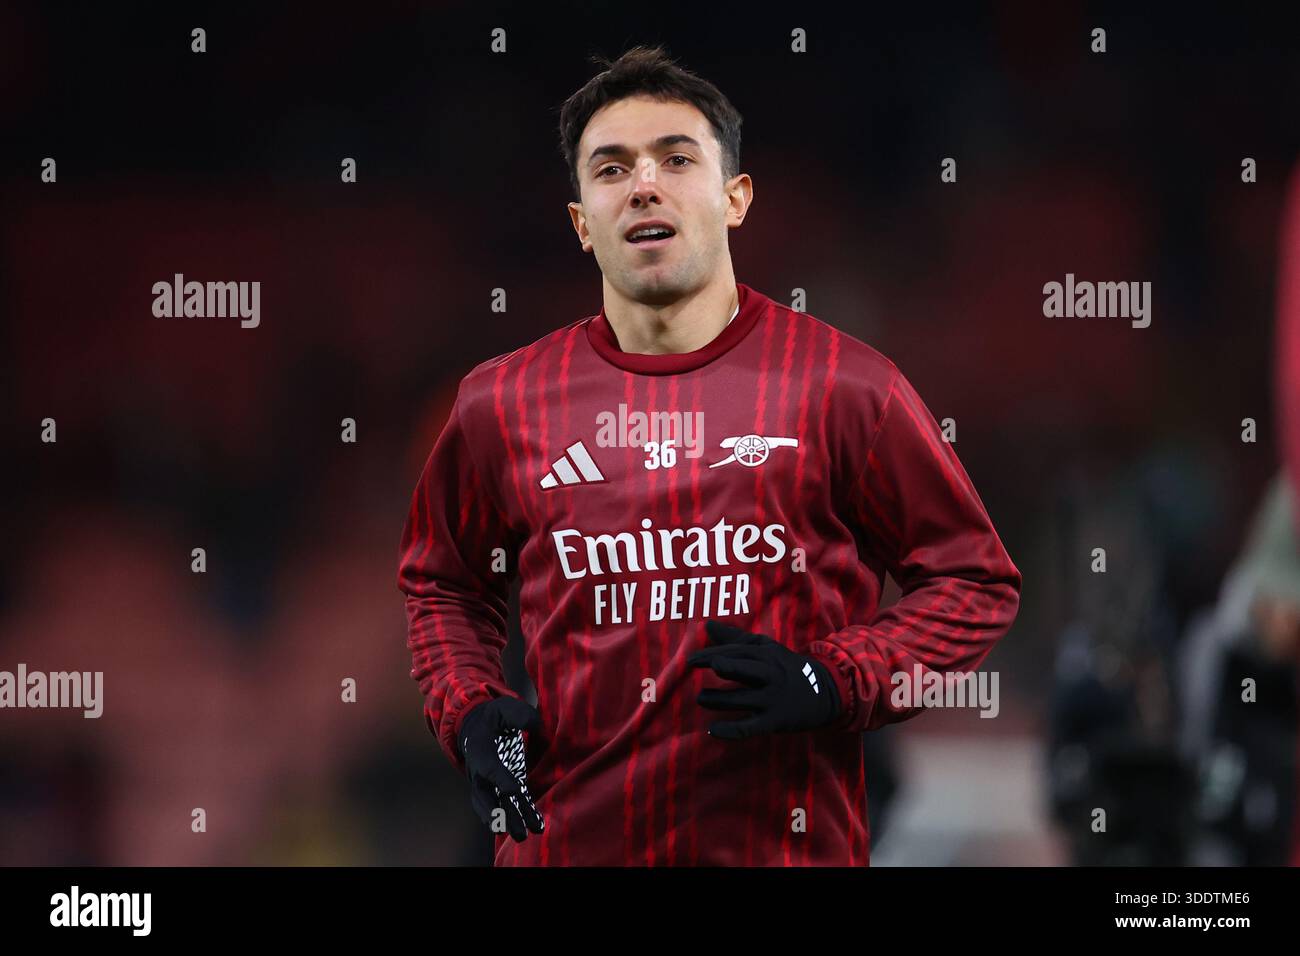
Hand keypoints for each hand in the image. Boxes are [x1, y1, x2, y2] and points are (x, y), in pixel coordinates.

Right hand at [458, 696, 545, 841]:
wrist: (480, 727)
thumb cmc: (494, 716)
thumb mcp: (504, 709)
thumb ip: (518, 715)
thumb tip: (534, 724)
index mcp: (480, 751)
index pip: (490, 768)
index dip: (501, 779)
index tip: (514, 790)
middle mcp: (481, 772)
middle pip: (486, 796)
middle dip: (497, 813)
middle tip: (506, 828)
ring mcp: (491, 783)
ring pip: (497, 806)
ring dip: (510, 821)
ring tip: (523, 836)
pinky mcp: (504, 787)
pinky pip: (511, 804)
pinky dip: (522, 814)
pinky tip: (536, 826)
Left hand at [688, 619, 841, 738]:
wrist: (824, 691)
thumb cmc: (785, 666)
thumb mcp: (766, 648)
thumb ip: (735, 637)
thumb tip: (707, 625)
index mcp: (767, 655)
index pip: (737, 652)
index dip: (712, 654)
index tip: (691, 660)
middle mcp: (771, 675)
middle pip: (744, 668)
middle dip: (722, 665)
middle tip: (694, 664)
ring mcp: (773, 699)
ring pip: (743, 699)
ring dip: (719, 699)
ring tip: (701, 698)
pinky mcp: (774, 721)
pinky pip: (750, 727)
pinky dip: (731, 730)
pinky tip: (713, 730)